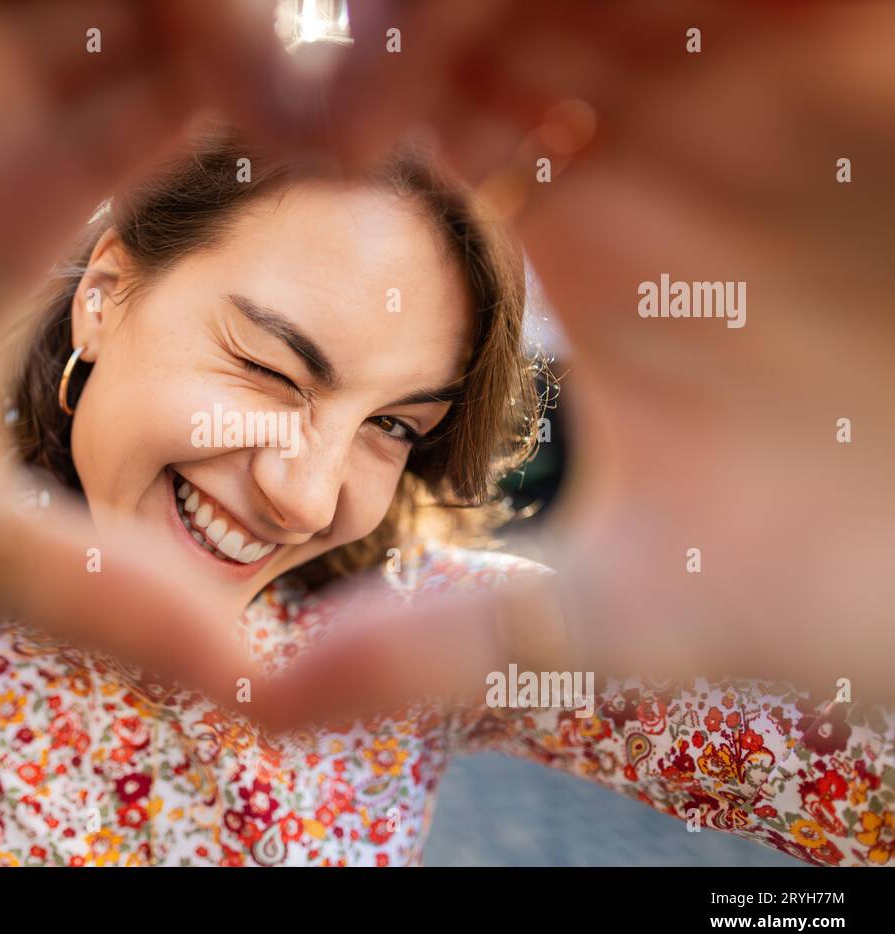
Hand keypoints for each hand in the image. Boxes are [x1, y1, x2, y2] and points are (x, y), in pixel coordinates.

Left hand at [267, 0, 894, 720]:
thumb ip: (435, 638)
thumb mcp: (606, 607)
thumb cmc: (811, 572)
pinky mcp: (866, 61)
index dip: (351, 90)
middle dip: (426, 17)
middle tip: (311, 38)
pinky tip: (681, 16)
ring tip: (457, 25)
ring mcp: (763, 78)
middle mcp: (655, 130)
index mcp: (576, 221)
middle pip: (495, 11)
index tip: (295, 123)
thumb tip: (263, 699)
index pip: (425, 93)